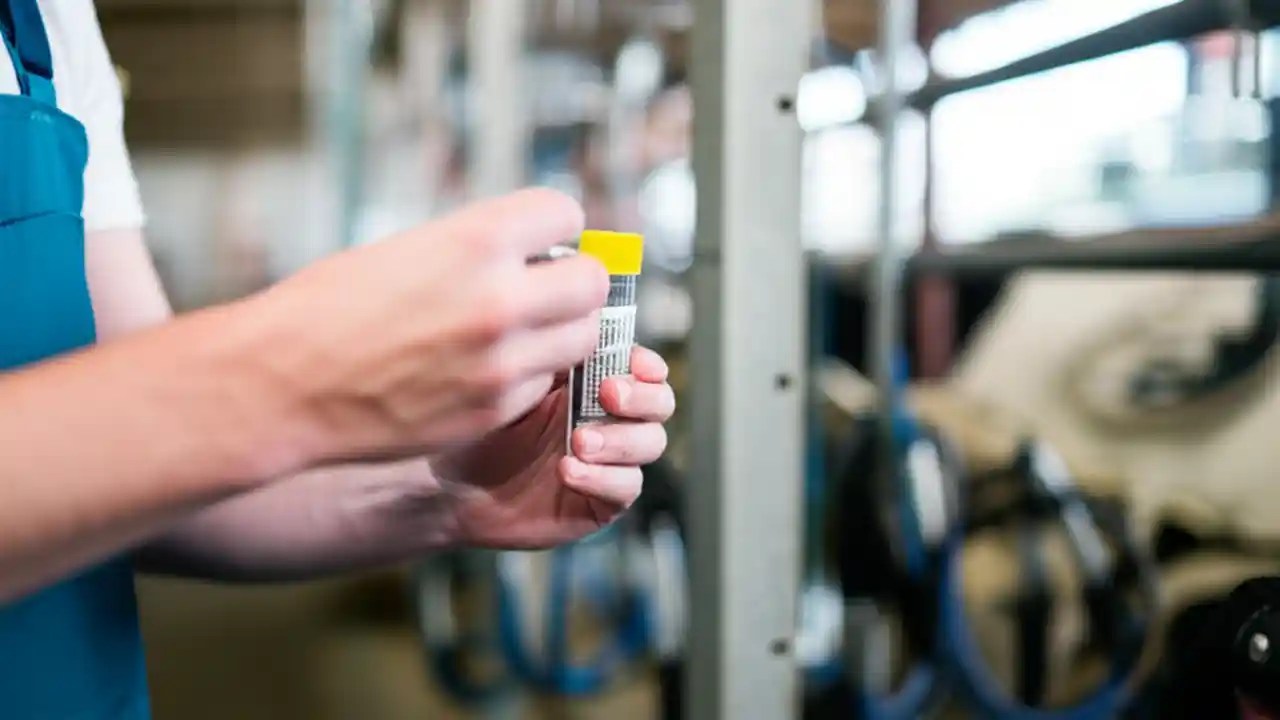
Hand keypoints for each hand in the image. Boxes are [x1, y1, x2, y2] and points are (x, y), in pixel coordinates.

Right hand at [246, 189, 608, 466]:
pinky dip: (527, 376)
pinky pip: (542, 384)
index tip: (542, 240)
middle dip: (574, 282)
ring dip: (560, 332)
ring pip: (581, 339)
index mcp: (476, 240)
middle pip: (592, 282)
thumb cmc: (326, 309)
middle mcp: (500, 299)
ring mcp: (502, 362)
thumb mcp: (407, 249)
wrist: (280, 384)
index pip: (566, 213)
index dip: (554, 226)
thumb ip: (477, 248)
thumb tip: (532, 251)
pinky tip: (485, 371)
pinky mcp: (493, 410)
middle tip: (549, 289)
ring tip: (519, 331)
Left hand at [434, 346, 675, 547]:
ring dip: (621, 439)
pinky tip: (568, 471)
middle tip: (608, 395)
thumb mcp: (515, 378)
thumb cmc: (474, 426)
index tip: (636, 364)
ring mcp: (606, 461)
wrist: (446, 483)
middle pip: (660, 402)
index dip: (647, 365)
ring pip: (650, 443)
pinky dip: (603, 478)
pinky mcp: (598, 500)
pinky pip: (625, 488)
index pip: (643, 367)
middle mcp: (605, 420)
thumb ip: (555, 353)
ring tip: (580, 441)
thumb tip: (584, 318)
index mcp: (590, 384)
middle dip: (642, 397)